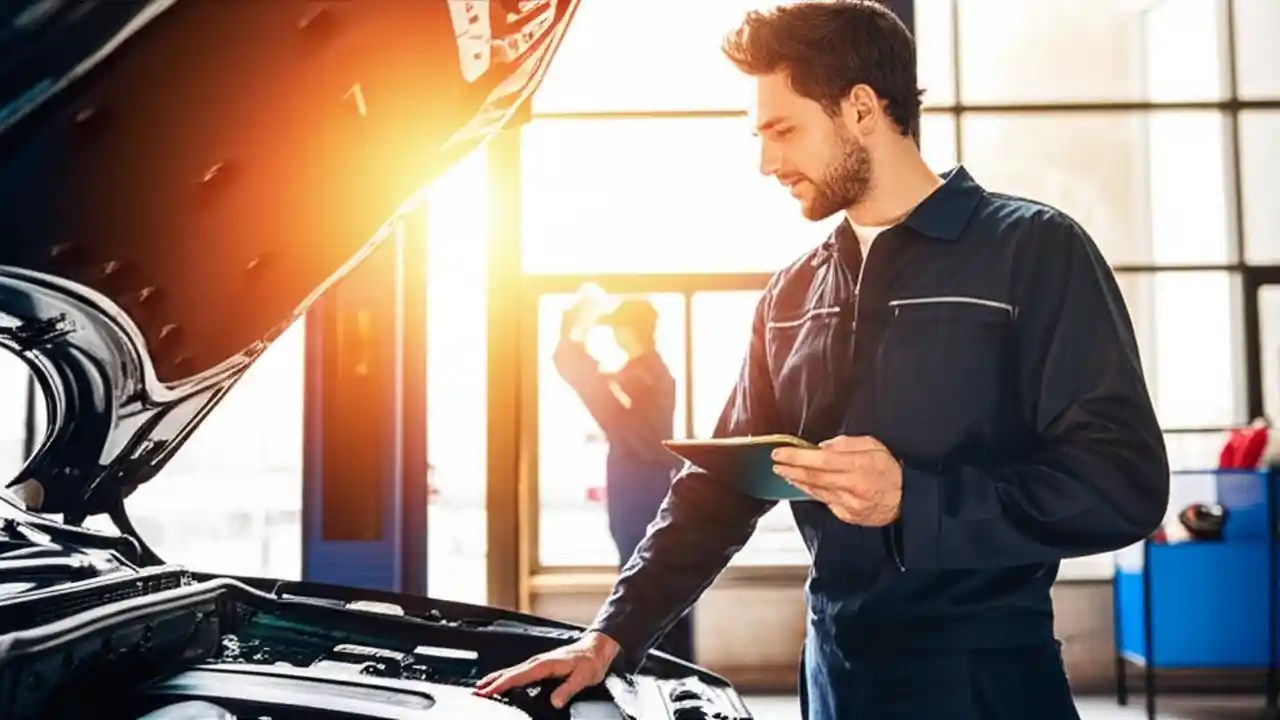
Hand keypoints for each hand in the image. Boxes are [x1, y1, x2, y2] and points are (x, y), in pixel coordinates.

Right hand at [473, 630, 620, 708]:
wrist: (596, 649)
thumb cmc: (590, 661)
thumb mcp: (583, 677)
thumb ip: (567, 690)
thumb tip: (555, 702)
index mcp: (545, 664)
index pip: (519, 676)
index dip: (502, 684)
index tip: (489, 690)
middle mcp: (538, 662)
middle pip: (510, 673)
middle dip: (492, 682)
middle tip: (477, 691)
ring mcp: (538, 663)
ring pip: (512, 672)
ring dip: (496, 679)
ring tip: (482, 687)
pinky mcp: (540, 666)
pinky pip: (519, 673)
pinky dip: (507, 678)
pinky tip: (501, 683)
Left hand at [771, 435, 902, 525]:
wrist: (907, 499)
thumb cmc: (889, 470)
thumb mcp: (873, 446)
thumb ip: (846, 444)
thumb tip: (822, 447)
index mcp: (858, 466)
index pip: (819, 460)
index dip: (796, 457)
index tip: (780, 453)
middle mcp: (851, 486)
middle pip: (813, 477)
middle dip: (790, 469)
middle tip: (776, 463)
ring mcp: (848, 503)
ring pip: (815, 491)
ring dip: (797, 481)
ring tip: (786, 472)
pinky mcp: (847, 515)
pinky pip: (825, 502)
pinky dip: (813, 492)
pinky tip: (804, 485)